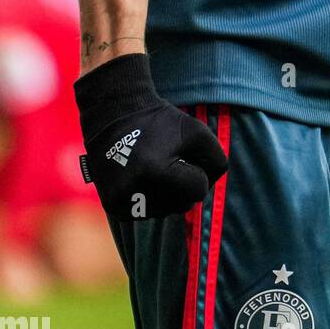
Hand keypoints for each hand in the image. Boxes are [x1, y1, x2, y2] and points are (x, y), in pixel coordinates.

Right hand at [75, 53, 226, 219]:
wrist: (114, 115)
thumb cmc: (160, 122)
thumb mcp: (197, 131)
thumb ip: (216, 161)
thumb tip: (208, 189)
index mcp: (155, 171)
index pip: (199, 190)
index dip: (198, 170)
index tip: (184, 154)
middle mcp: (134, 192)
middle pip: (183, 205)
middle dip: (184, 184)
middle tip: (168, 159)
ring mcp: (121, 202)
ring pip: (166, 211)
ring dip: (169, 193)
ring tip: (155, 166)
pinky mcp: (113, 207)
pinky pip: (148, 213)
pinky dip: (152, 198)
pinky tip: (144, 177)